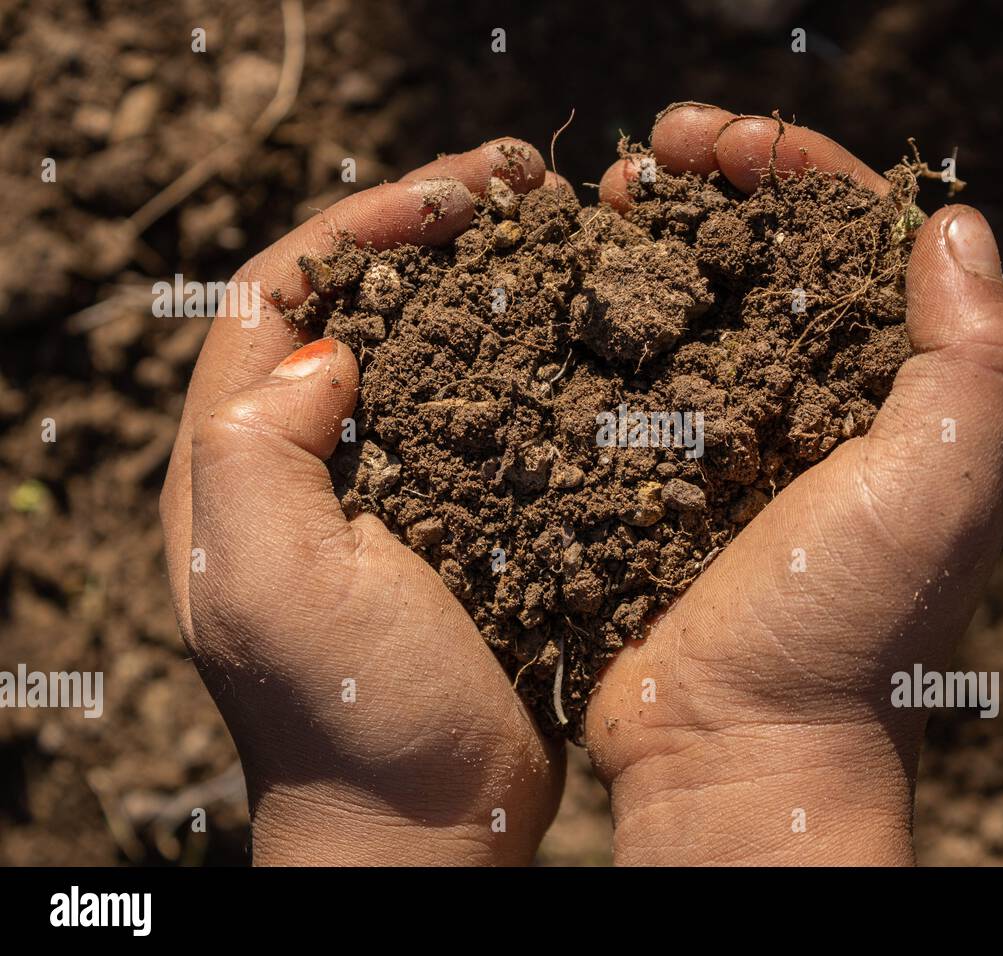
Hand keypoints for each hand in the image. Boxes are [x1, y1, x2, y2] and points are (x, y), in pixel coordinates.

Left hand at [160, 139, 569, 864]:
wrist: (429, 826)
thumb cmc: (350, 722)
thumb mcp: (270, 589)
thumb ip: (257, 456)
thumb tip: (328, 348)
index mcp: (236, 469)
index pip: (276, 299)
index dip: (356, 228)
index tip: (449, 196)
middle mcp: (306, 463)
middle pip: (353, 303)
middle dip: (424, 230)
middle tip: (511, 183)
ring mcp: (386, 486)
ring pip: (425, 347)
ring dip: (481, 281)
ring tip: (552, 230)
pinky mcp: (456, 516)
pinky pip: (485, 410)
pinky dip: (526, 357)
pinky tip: (582, 331)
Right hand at [586, 104, 1002, 864]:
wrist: (738, 748)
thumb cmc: (854, 630)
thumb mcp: (946, 484)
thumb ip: (975, 353)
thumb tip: (951, 223)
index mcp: (887, 391)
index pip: (854, 237)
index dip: (799, 169)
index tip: (729, 143)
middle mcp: (809, 401)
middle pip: (764, 250)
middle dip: (715, 183)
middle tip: (656, 152)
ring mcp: (721, 436)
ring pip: (688, 298)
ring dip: (651, 233)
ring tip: (605, 200)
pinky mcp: (647, 473)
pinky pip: (623, 370)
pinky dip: (598, 314)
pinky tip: (564, 281)